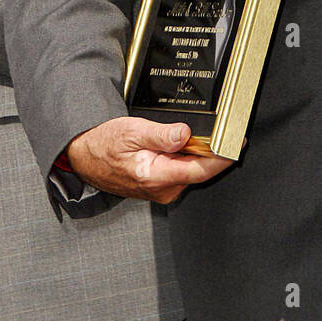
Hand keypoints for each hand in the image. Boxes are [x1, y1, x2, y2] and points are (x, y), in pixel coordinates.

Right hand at [67, 117, 232, 204]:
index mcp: (156, 176)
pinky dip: (185, 157)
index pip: (200, 170)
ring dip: (196, 153)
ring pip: (190, 170)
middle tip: (217, 130)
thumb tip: (185, 134)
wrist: (85, 155)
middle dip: (210, 151)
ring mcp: (161, 190)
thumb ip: (161, 135)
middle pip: (199, 170)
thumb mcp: (132, 131)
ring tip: (191, 134)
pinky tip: (179, 144)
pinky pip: (180, 171)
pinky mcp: (159, 187)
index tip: (237, 146)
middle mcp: (161, 189)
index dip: (222, 159)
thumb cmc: (104, 144)